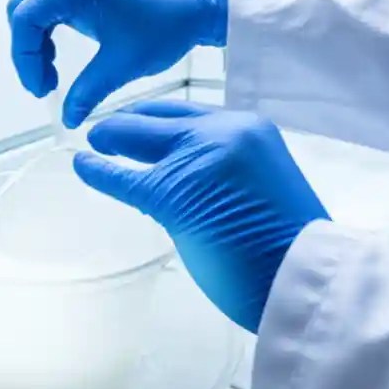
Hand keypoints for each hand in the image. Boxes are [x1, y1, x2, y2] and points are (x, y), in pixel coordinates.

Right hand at [7, 0, 226, 127]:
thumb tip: (68, 118)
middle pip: (22, 9)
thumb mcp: (124, 65)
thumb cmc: (168, 26)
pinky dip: (47, 36)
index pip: (26, 15)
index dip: (25, 55)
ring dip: (35, 44)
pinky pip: (50, 9)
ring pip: (33, 9)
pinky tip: (59, 61)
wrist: (198, 6)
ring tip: (52, 78)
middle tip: (43, 85)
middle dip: (26, 51)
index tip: (41, 88)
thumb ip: (89, 91)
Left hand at [74, 101, 328, 331]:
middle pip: (158, 117)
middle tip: (106, 132)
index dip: (156, 118)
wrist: (304, 276)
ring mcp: (197, 159)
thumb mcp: (260, 185)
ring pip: (136, 137)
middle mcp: (223, 131)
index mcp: (249, 127)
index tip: (140, 123)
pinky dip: (99, 171)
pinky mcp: (173, 193)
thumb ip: (226, 170)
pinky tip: (83, 166)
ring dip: (110, 138)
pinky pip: (124, 177)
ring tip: (94, 144)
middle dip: (128, 122)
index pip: (189, 112)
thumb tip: (185, 179)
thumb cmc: (289, 245)